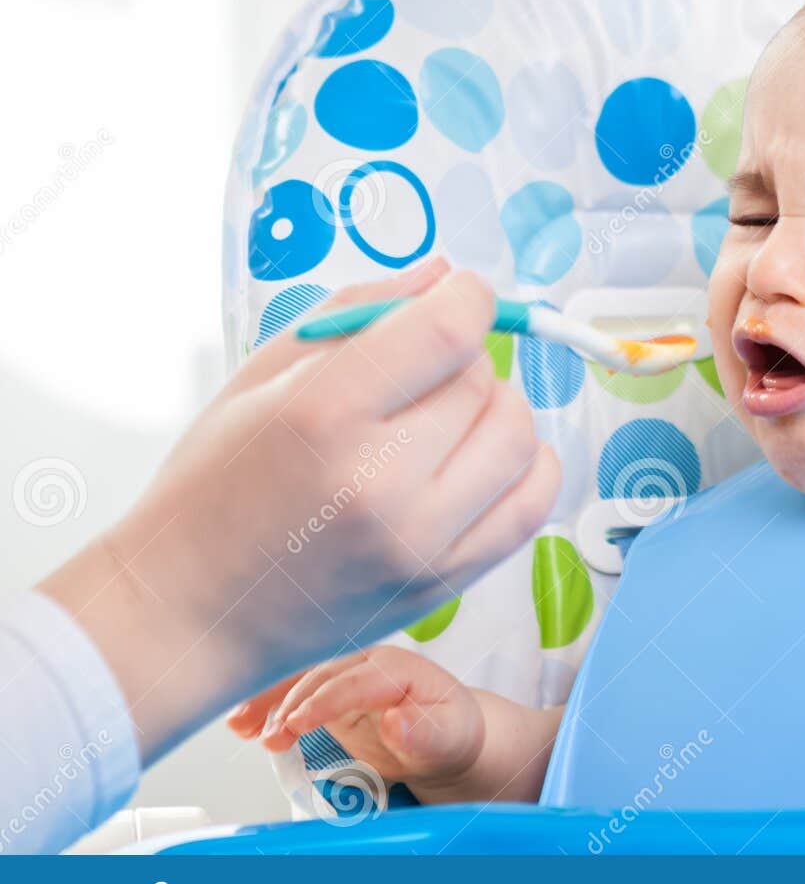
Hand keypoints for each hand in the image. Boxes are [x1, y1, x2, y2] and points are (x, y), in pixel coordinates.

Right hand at [40, 257, 560, 760]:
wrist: (192, 609)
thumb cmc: (217, 485)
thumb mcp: (262, 376)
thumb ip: (359, 313)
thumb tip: (445, 274)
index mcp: (324, 415)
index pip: (448, 331)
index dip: (467, 299)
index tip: (457, 297)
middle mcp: (378, 482)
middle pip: (482, 381)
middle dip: (465, 360)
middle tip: (425, 371)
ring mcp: (418, 542)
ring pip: (519, 439)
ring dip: (499, 410)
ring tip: (451, 415)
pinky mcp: (444, 583)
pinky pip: (532, 505)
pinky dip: (527, 465)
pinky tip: (485, 455)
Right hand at [229, 646, 483, 791]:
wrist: (443, 735)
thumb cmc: (448, 732)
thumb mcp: (447, 738)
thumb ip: (424, 733)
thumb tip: (396, 721)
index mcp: (398, 667)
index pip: (357, 680)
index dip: (325, 701)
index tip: (298, 723)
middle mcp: (367, 664)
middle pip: (321, 677)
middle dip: (291, 704)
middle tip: (271, 738)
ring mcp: (344, 676)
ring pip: (299, 679)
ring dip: (267, 700)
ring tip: (241, 728)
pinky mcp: (328, 694)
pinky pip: (292, 693)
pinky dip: (266, 705)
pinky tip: (243, 724)